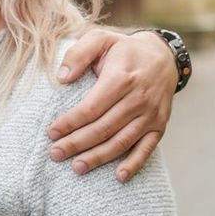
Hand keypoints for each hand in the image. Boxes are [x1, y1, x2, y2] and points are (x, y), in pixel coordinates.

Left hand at [49, 29, 174, 181]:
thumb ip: (78, 53)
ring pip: (122, 141)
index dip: (70, 122)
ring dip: (99, 157)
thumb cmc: (123, 49)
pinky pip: (147, 148)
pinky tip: (118, 177)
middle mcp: (139, 98)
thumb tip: (61, 78)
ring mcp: (151, 115)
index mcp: (121, 78)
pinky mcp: (160, 125)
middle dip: (77, 143)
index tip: (51, 132)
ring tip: (77, 167)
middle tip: (55, 154)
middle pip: (104, 128)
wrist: (163, 56)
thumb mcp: (100, 39)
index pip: (91, 107)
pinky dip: (134, 164)